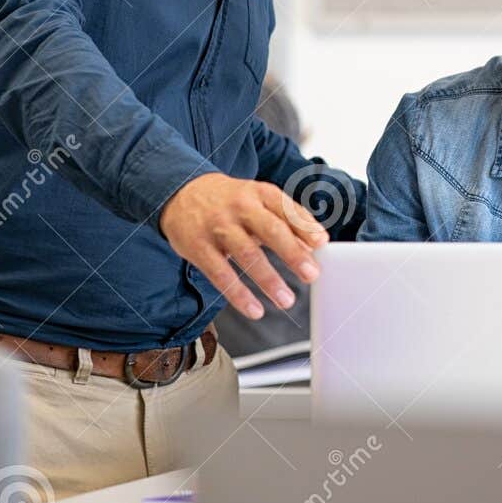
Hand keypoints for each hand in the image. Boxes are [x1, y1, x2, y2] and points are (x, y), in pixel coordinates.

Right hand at [159, 173, 325, 318]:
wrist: (179, 193)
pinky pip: (221, 274)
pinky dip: (239, 295)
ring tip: (286, 300)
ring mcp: (217, 226)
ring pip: (247, 254)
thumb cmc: (229, 201)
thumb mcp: (258, 202)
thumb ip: (286, 222)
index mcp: (259, 193)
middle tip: (312, 275)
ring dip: (269, 280)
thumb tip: (313, 246)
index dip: (305, 226)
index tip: (322, 243)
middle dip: (293, 254)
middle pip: (270, 230)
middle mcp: (239, 207)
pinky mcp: (198, 247)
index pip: (286, 208)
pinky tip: (255, 309)